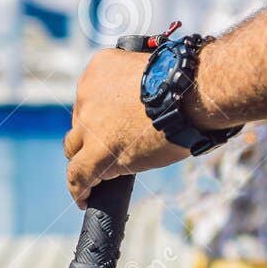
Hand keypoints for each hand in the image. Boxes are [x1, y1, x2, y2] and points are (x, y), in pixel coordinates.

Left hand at [63, 48, 189, 206]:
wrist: (192, 93)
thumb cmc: (186, 83)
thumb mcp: (151, 73)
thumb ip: (138, 89)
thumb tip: (145, 112)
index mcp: (99, 69)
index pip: (90, 98)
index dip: (100, 116)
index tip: (111, 125)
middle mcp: (87, 94)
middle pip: (80, 124)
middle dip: (91, 138)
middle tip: (107, 150)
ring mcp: (91, 124)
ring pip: (74, 149)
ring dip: (83, 163)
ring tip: (92, 180)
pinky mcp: (100, 152)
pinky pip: (79, 175)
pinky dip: (79, 188)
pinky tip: (84, 198)